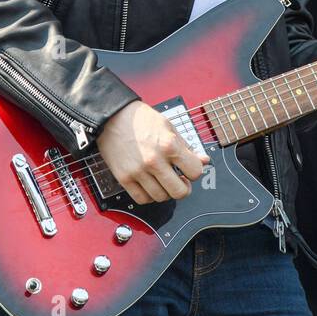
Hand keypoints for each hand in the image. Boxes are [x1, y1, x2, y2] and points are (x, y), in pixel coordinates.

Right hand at [96, 101, 210, 203]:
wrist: (112, 117)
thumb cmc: (141, 119)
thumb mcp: (169, 127)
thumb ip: (187, 146)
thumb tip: (203, 161)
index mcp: (168, 145)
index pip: (195, 172)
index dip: (195, 171)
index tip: (190, 169)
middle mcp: (154, 161)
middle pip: (180, 192)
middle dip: (184, 187)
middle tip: (180, 180)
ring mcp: (138, 172)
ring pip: (161, 197)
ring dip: (166, 191)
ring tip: (163, 180)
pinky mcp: (124, 178)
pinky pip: (142, 199)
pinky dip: (149, 196)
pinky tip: (150, 184)